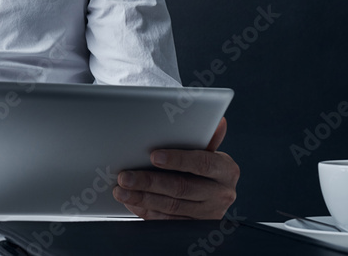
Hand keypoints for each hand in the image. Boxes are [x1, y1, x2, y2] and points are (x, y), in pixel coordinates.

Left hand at [112, 117, 239, 219]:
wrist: (217, 193)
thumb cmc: (208, 165)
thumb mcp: (210, 150)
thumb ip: (208, 137)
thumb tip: (217, 121)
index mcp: (226, 171)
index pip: (202, 164)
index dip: (178, 160)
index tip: (154, 156)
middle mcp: (221, 194)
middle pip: (181, 188)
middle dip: (149, 182)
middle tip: (125, 177)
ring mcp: (209, 214)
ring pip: (171, 206)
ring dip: (142, 198)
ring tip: (121, 190)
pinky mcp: (194, 226)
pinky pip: (167, 220)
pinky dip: (147, 211)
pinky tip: (131, 202)